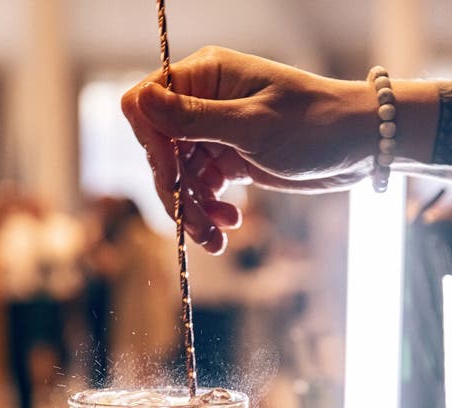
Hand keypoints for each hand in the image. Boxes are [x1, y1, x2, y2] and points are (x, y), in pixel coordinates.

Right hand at [122, 46, 374, 252]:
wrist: (358, 147)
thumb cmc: (314, 124)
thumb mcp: (251, 125)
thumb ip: (193, 117)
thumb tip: (140, 100)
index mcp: (206, 76)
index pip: (147, 105)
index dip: (152, 145)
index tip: (172, 178)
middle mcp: (205, 101)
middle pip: (161, 151)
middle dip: (177, 193)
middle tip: (198, 226)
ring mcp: (215, 133)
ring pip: (180, 178)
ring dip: (194, 211)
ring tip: (217, 239)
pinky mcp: (229, 160)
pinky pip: (202, 190)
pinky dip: (210, 212)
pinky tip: (230, 226)